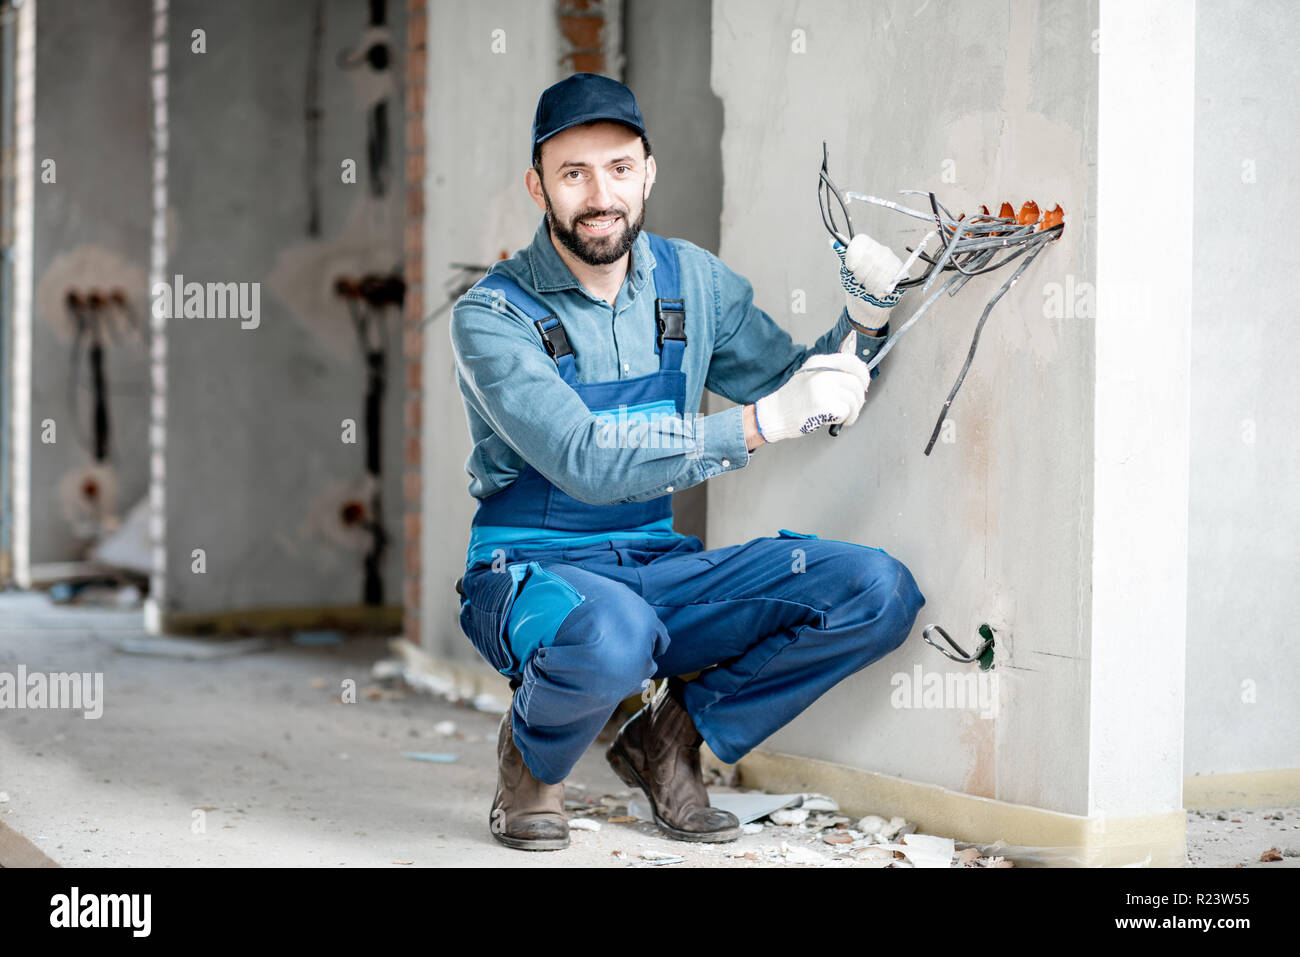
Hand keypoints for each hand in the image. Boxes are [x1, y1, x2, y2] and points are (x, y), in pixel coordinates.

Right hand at [754, 353, 871, 443]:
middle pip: (857, 382)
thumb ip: (831, 373)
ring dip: (853, 411)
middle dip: (859, 398)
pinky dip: (844, 419)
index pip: (851, 361)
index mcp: (820, 362)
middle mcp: (823, 372)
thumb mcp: (810, 376)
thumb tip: (857, 378)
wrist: (775, 414)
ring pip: (854, 399)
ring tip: (841, 416)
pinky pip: (847, 412)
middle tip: (853, 406)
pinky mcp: (826, 405)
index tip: (864, 383)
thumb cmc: (793, 399)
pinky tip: (834, 420)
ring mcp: (824, 388)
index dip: (862, 373)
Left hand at [832, 233, 904, 332]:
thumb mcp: (847, 271)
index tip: (850, 267)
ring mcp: (894, 261)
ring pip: (881, 267)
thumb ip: (842, 255)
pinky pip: (891, 277)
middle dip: (861, 273)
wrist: (868, 305)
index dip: (854, 254)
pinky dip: (880, 288)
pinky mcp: (902, 274)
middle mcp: (882, 251)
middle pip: (871, 256)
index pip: (862, 241)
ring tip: (868, 288)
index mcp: (868, 248)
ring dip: (870, 282)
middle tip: (859, 281)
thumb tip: (832, 241)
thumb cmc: (857, 287)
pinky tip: (877, 292)